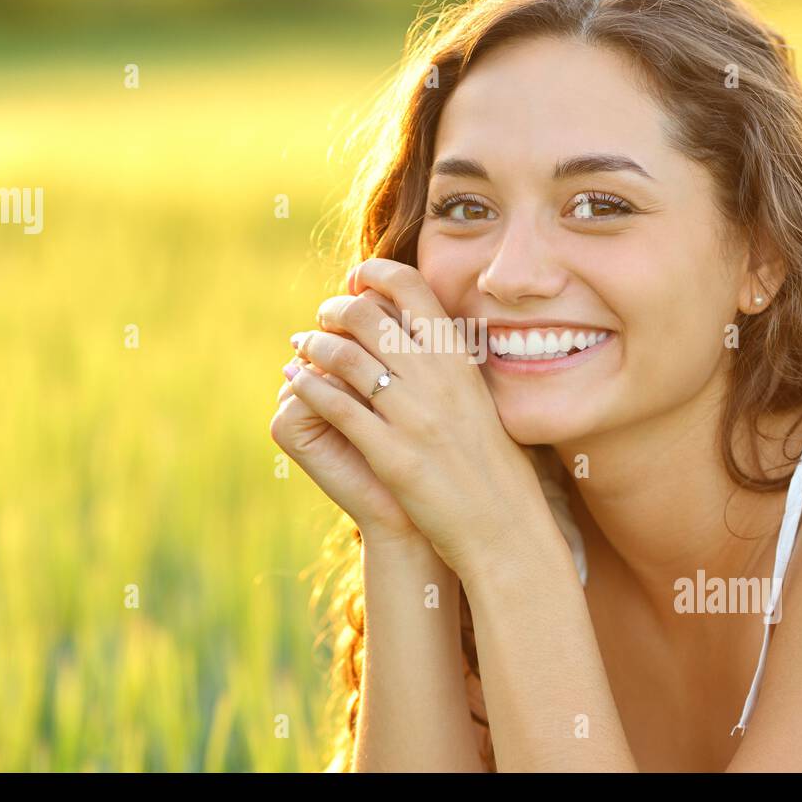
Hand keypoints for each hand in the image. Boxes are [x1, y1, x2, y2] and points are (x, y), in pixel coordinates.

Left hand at [285, 258, 555, 582]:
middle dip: (336, 308)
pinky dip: (309, 387)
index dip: (375, 274)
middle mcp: (437, 378)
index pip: (411, 288)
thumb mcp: (481, 398)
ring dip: (315, 345)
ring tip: (303, 346)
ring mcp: (413, 415)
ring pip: (344, 356)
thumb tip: (419, 328)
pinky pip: (336, 406)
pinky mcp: (391, 453)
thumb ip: (450, 363)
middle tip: (324, 316)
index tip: (356, 280)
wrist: (504, 526)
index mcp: (460, 359)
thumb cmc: (494, 465)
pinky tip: (298, 382)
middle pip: (368, 314)